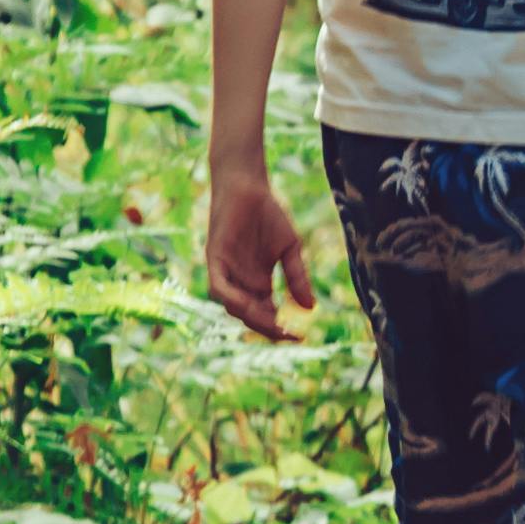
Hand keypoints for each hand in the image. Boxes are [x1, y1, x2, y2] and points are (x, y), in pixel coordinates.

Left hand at [206, 172, 321, 336]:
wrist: (248, 186)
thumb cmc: (268, 215)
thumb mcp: (290, 250)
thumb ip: (297, 278)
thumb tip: (310, 308)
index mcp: (257, 284)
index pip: (267, 315)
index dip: (281, 329)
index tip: (301, 337)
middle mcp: (240, 283)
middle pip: (251, 317)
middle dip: (268, 328)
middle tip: (287, 334)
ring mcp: (226, 273)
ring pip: (233, 307)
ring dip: (251, 317)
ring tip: (272, 323)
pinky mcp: (214, 259)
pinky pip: (218, 287)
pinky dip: (230, 298)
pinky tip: (247, 304)